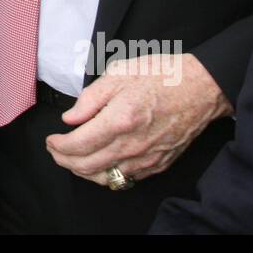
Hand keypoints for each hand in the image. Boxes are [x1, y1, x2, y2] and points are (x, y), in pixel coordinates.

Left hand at [45, 53, 232, 186]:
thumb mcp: (118, 73)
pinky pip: (125, 178)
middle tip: (56, 150)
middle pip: (86, 166)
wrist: (201, 88)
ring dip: (83, 171)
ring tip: (73, 158)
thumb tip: (70, 119)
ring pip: (105, 178)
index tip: (51, 139)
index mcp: (119, 120)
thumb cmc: (161, 75)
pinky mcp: (158, 165)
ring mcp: (146, 158)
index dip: (58, 146)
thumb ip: (90, 98)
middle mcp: (131, 145)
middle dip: (64, 160)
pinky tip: (100, 161)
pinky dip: (107, 174)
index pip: (77, 145)